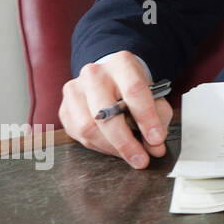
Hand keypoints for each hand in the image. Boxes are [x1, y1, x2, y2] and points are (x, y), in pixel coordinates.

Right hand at [58, 51, 171, 168]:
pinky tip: (114, 147)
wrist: (111, 78)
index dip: (147, 118)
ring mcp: (75, 90)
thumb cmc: (133, 88)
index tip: (157, 140)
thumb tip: (155, 147)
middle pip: (105, 112)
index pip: (134, 91)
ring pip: (88, 127)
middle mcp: (94, 74)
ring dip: (112, 148)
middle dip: (125, 142)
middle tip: (141, 159)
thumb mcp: (154, 96)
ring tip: (130, 154)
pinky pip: (79, 135)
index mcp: (121, 64)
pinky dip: (99, 147)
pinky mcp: (64, 108)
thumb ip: (158, 119)